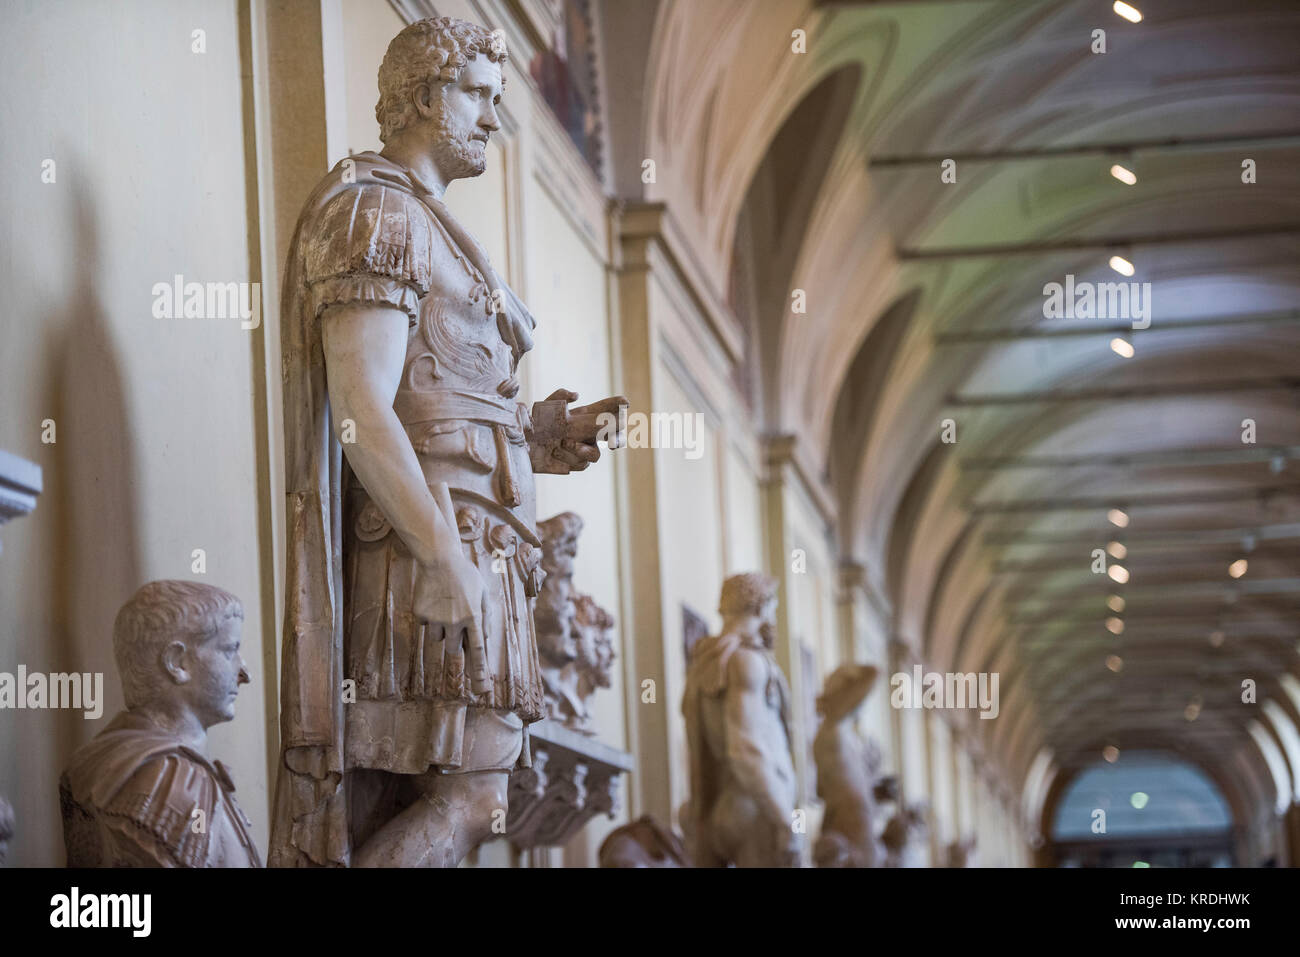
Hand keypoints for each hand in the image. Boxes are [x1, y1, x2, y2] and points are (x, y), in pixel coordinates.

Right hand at [411, 483, 489, 694]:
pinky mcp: (420, 613)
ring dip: (441, 628)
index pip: (478, 651)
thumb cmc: (465, 575)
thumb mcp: (483, 593)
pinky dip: (429, 616)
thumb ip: (485, 617)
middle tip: (454, 628)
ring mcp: (436, 618)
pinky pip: (425, 625)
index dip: (479, 672)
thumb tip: (483, 640)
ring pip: (437, 638)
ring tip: (445, 604)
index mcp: (474, 617)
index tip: (481, 690)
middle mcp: (455, 621)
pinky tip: (433, 598)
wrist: (439, 558)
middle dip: (454, 645)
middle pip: (453, 651)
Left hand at [542, 389, 628, 470]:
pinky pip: (580, 464)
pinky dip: (568, 457)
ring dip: (582, 450)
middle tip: (612, 442)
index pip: (607, 408)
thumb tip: (576, 395)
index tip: (625, 402)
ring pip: (595, 454)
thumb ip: (560, 396)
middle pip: (613, 435)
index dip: (617, 405)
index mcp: (586, 415)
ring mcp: (585, 449)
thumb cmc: (537, 421)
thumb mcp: (546, 405)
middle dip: (617, 437)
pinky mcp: (576, 463)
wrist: (525, 443)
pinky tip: (555, 452)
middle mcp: (590, 432)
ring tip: (565, 442)